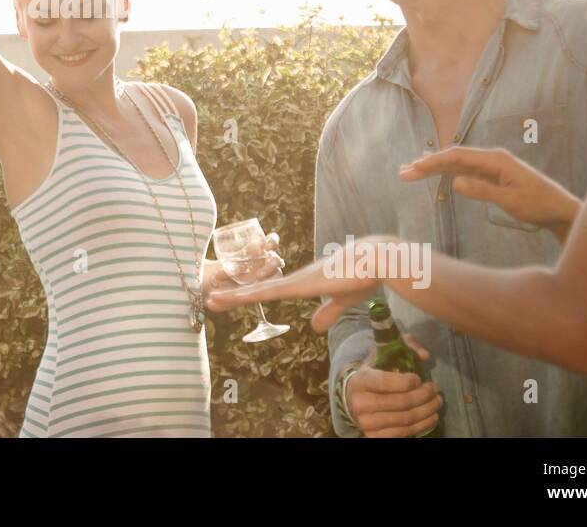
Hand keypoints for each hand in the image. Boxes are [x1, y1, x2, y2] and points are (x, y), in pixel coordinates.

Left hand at [205, 235, 396, 327]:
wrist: (375, 259)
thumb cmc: (363, 275)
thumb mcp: (343, 299)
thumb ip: (329, 311)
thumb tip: (314, 328)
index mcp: (303, 282)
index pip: (271, 290)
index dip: (251, 294)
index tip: (232, 299)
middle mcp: (295, 279)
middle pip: (259, 288)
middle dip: (234, 295)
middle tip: (210, 301)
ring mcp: (296, 280)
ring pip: (259, 290)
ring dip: (235, 296)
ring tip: (212, 299)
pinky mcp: (302, 284)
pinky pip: (271, 292)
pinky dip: (252, 295)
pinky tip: (237, 297)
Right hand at [345, 336, 441, 437]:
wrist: (353, 398)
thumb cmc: (373, 374)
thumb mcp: (383, 355)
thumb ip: (405, 346)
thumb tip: (425, 355)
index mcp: (361, 381)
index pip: (385, 382)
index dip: (407, 382)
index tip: (419, 378)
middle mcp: (360, 404)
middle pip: (401, 403)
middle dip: (424, 396)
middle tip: (435, 389)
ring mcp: (367, 424)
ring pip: (406, 419)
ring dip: (427, 410)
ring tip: (437, 401)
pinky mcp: (375, 437)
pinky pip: (405, 433)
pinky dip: (423, 425)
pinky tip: (432, 416)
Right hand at [399, 145, 579, 236]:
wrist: (559, 209)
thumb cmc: (539, 205)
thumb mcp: (511, 200)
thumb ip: (483, 190)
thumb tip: (455, 182)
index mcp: (496, 159)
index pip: (458, 156)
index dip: (434, 161)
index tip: (414, 167)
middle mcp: (491, 158)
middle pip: (453, 157)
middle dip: (427, 164)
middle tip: (403, 172)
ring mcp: (490, 166)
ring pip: (456, 164)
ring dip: (433, 168)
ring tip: (410, 172)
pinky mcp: (491, 176)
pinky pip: (464, 171)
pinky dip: (446, 172)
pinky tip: (433, 173)